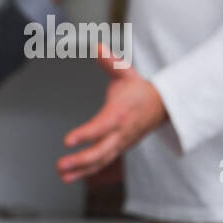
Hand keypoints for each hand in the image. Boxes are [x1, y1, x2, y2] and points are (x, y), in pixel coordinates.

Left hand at [56, 43, 166, 182]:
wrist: (161, 107)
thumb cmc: (139, 90)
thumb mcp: (126, 72)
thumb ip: (111, 62)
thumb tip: (98, 47)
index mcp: (120, 113)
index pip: (101, 126)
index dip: (85, 134)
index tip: (68, 140)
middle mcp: (120, 132)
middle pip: (101, 151)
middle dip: (80, 160)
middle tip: (60, 164)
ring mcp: (120, 143)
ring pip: (101, 161)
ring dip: (81, 170)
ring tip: (62, 174)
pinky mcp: (118, 149)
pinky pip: (102, 163)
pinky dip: (87, 172)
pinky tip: (70, 176)